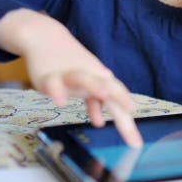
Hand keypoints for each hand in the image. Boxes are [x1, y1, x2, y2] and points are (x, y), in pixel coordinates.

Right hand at [0, 9, 142, 146]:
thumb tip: (100, 122)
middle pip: (110, 92)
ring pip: (85, 79)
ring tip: (104, 95)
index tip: (136, 144)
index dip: (127, 122)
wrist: (45, 37)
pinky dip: (58, 91)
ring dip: (95, 88)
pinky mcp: (50, 74)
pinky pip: (55, 83)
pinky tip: (61, 101)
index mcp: (102, 81)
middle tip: (130, 136)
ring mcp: (71, 74)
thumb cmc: (70, 63)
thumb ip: (93, 102)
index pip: (119, 102)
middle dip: (121, 113)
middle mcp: (91, 77)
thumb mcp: (86, 83)